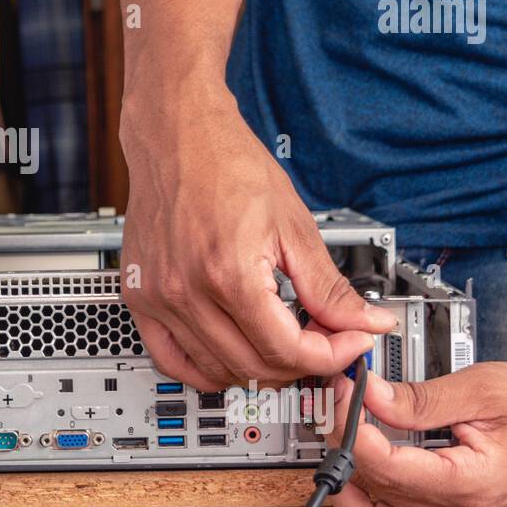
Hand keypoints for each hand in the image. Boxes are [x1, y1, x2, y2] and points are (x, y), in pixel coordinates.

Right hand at [120, 94, 395, 388]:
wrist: (177, 136)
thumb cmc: (228, 165)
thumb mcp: (293, 225)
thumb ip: (329, 286)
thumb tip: (367, 321)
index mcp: (229, 273)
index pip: (286, 350)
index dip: (329, 355)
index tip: (347, 342)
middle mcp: (187, 292)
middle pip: (254, 367)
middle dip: (300, 362)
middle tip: (321, 338)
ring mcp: (158, 298)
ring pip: (215, 371)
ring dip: (257, 369)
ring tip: (279, 341)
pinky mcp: (139, 297)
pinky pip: (169, 360)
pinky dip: (203, 370)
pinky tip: (230, 356)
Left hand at [305, 362, 506, 506]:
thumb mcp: (481, 389)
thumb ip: (418, 398)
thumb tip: (368, 394)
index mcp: (470, 483)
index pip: (385, 465)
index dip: (351, 426)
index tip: (342, 394)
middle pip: (373, 495)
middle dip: (340, 451)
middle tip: (329, 413)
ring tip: (312, 474)